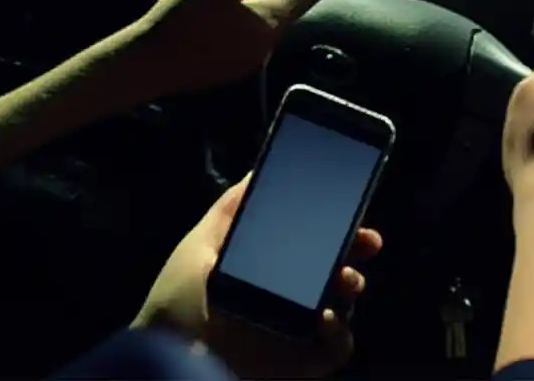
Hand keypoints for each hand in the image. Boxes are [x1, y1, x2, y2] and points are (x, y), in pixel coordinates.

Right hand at [129, 0, 330, 97]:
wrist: (146, 65)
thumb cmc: (179, 17)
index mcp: (270, 22)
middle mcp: (269, 44)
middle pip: (296, 4)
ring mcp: (253, 60)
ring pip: (275, 19)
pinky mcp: (237, 68)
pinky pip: (257, 34)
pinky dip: (254, 14)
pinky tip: (231, 5)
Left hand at [133, 175, 382, 378]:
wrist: (165, 361)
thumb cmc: (174, 304)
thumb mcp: (197, 248)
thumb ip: (227, 211)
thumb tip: (257, 172)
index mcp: (269, 270)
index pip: (312, 245)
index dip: (336, 227)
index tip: (352, 211)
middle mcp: (288, 299)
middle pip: (337, 270)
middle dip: (357, 251)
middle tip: (368, 241)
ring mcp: (297, 332)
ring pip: (345, 306)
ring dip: (352, 286)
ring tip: (344, 279)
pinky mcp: (301, 363)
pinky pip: (338, 348)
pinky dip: (341, 332)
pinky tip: (324, 316)